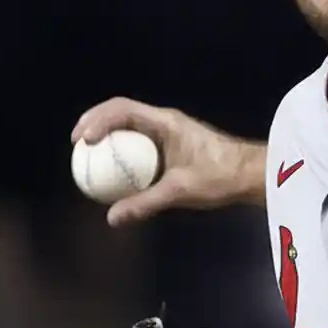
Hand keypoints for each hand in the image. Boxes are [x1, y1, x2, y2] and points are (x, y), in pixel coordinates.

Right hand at [71, 97, 265, 225]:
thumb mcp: (182, 190)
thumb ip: (146, 202)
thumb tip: (112, 218)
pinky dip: (123, 150)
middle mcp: (165, 122)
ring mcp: (169, 132)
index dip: (97, 120)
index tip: (83, 141)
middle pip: (121, 112)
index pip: (123, 109)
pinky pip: (140, 142)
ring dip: (108, 135)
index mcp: (166, 122)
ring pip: (130, 126)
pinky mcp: (172, 145)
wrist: (251, 175)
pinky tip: (114, 169)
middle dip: (95, 123)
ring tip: (88, 155)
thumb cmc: (222, 176)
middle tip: (76, 145)